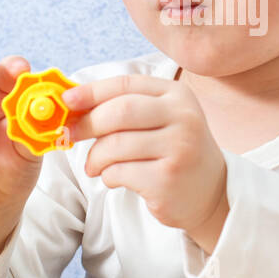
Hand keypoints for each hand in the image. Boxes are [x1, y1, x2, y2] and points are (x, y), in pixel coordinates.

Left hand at [62, 74, 229, 251]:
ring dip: (95, 157)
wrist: (212, 192)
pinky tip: (115, 179)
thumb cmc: (174, 151)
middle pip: (120, 112)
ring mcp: (179, 149)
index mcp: (178, 95)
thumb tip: (73, 103)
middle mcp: (183, 118)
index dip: (91, 91)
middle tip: (71, 135)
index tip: (66, 100)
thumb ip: (126, 107)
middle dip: (88, 123)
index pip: (126, 84)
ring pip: (116, 145)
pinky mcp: (168, 179)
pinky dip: (108, 176)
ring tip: (94, 166)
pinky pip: (120, 172)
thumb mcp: (161, 119)